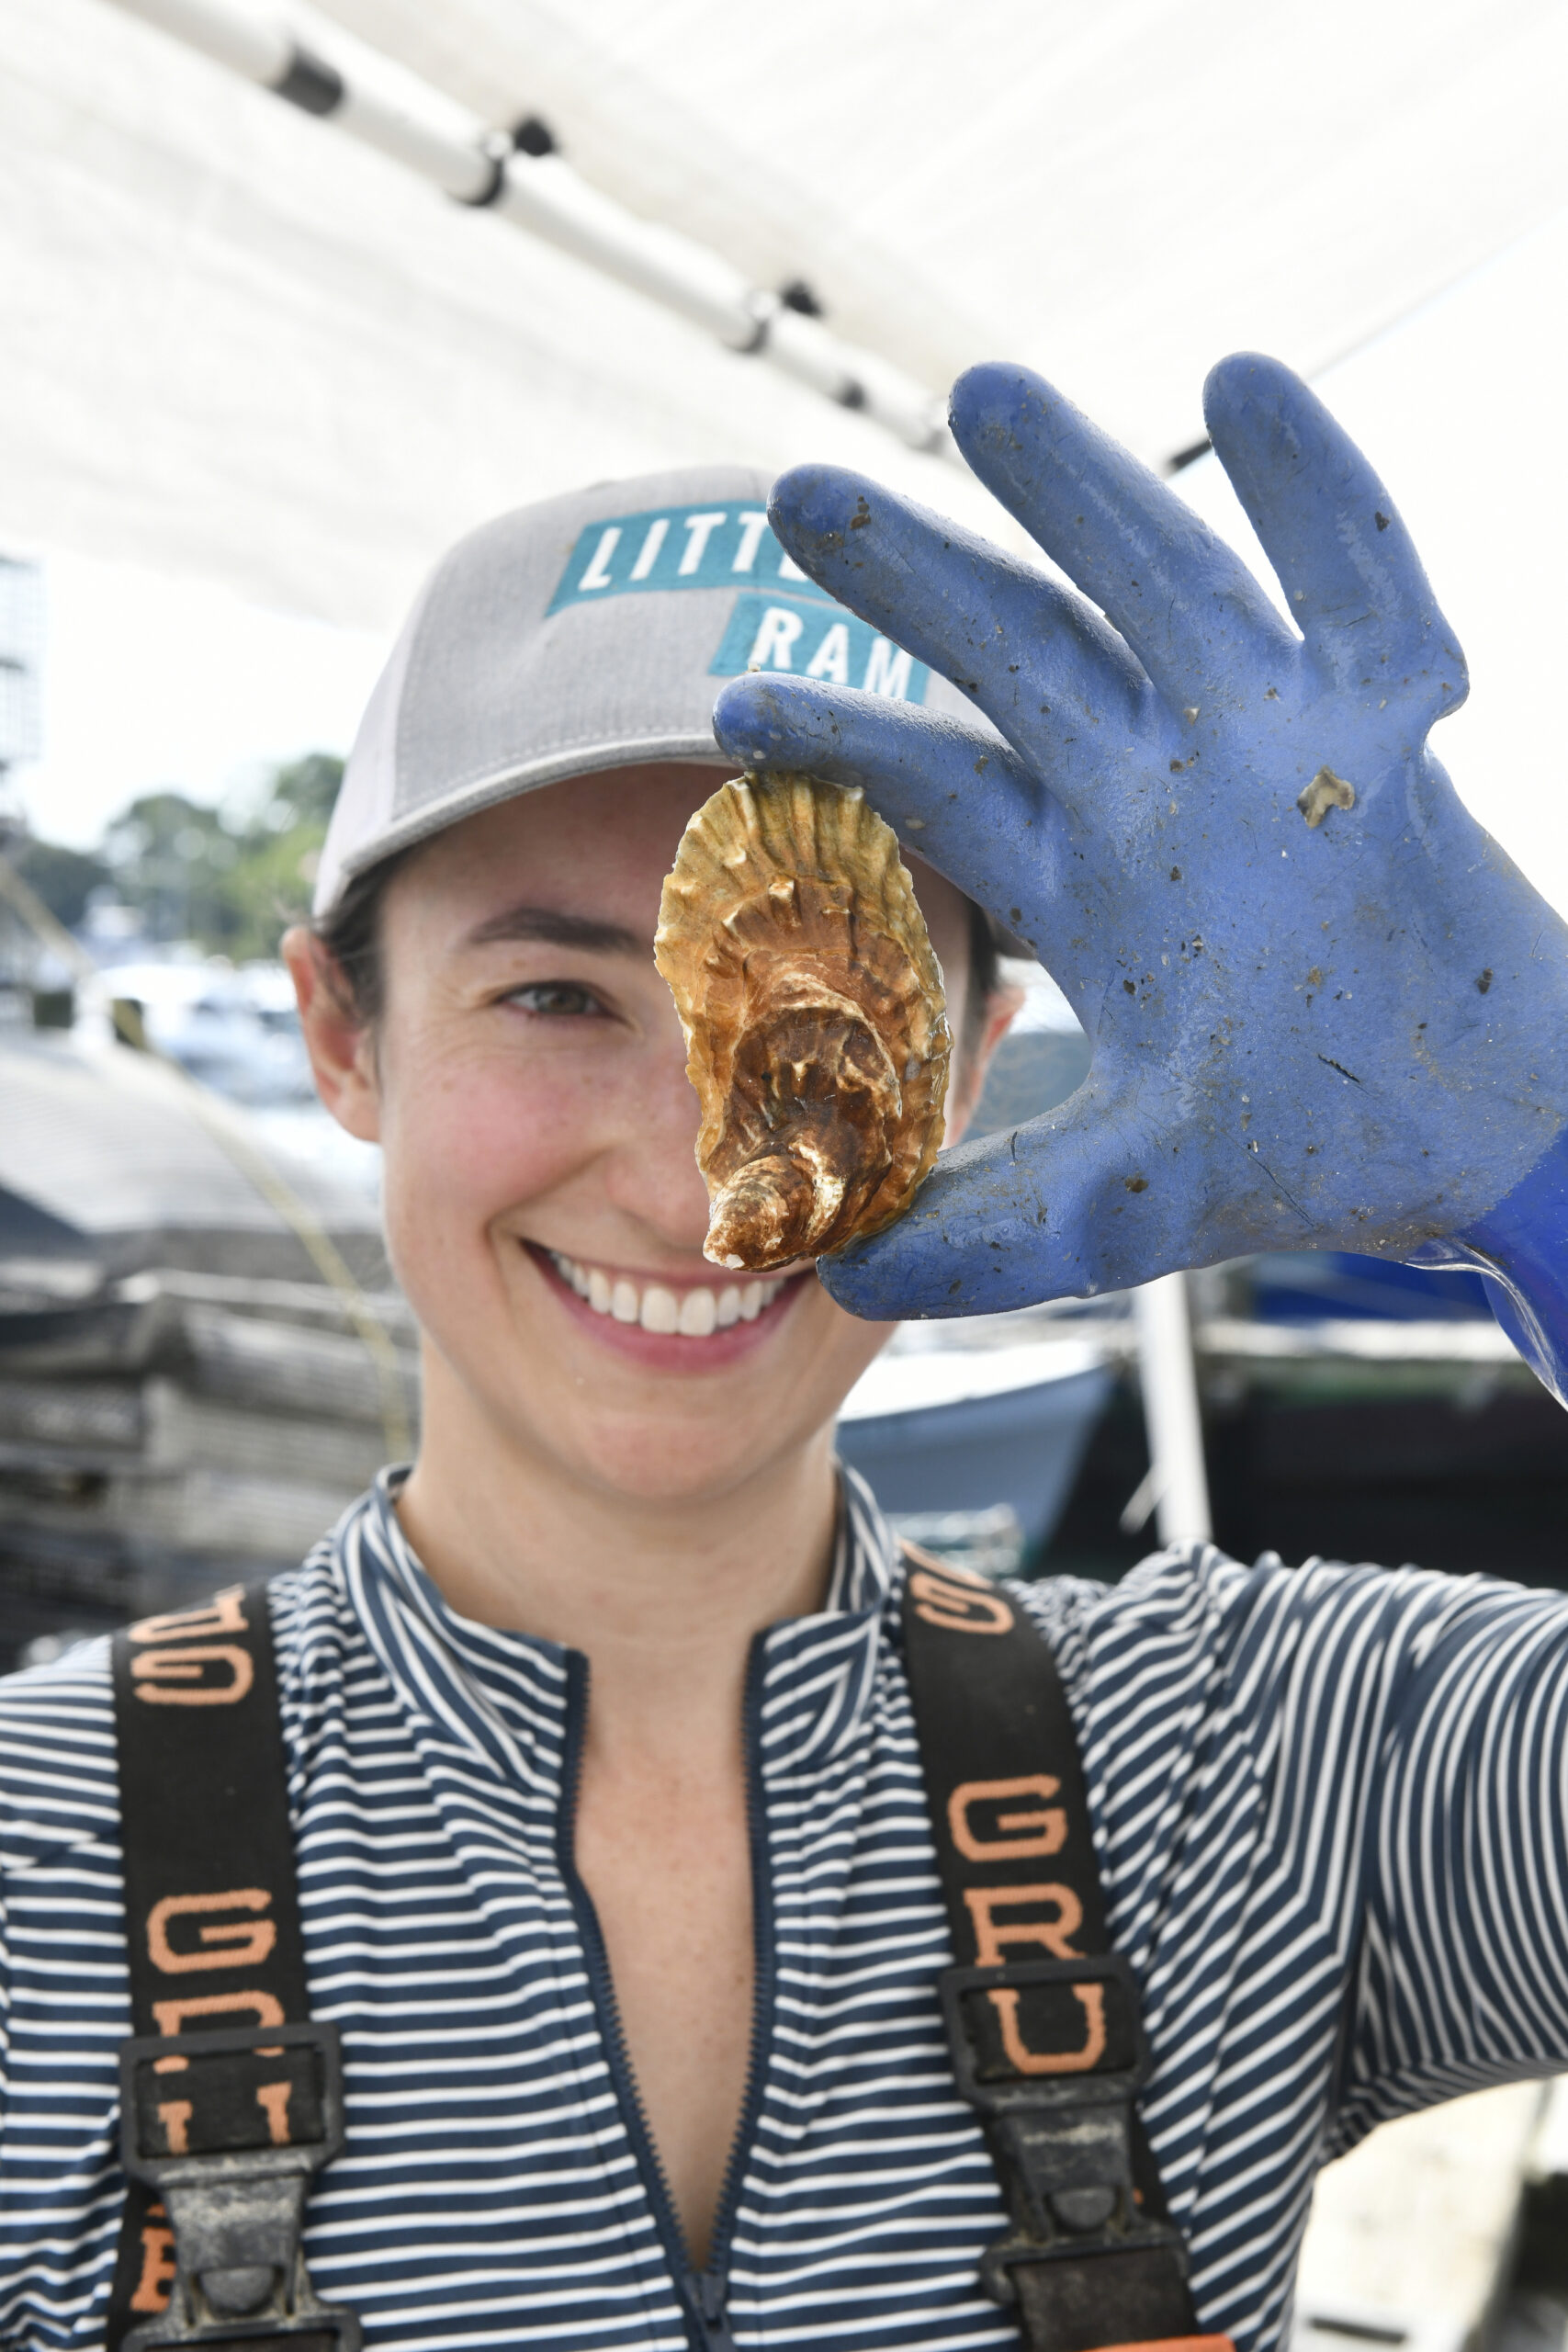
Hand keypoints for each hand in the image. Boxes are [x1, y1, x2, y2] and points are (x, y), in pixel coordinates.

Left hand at [712, 354, 1567, 1400]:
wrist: (1481, 1151)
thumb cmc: (1302, 1159)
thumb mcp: (1120, 1211)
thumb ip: (980, 1238)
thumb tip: (830, 1281)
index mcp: (1092, 881)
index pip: (943, 788)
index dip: (842, 744)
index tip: (728, 704)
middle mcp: (1166, 792)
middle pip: (1021, 653)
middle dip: (913, 574)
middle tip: (791, 491)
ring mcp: (1277, 747)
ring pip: (1163, 584)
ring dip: (1079, 490)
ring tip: (977, 392)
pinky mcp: (1392, 729)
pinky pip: (1359, 586)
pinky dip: (1318, 490)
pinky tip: (1243, 380)